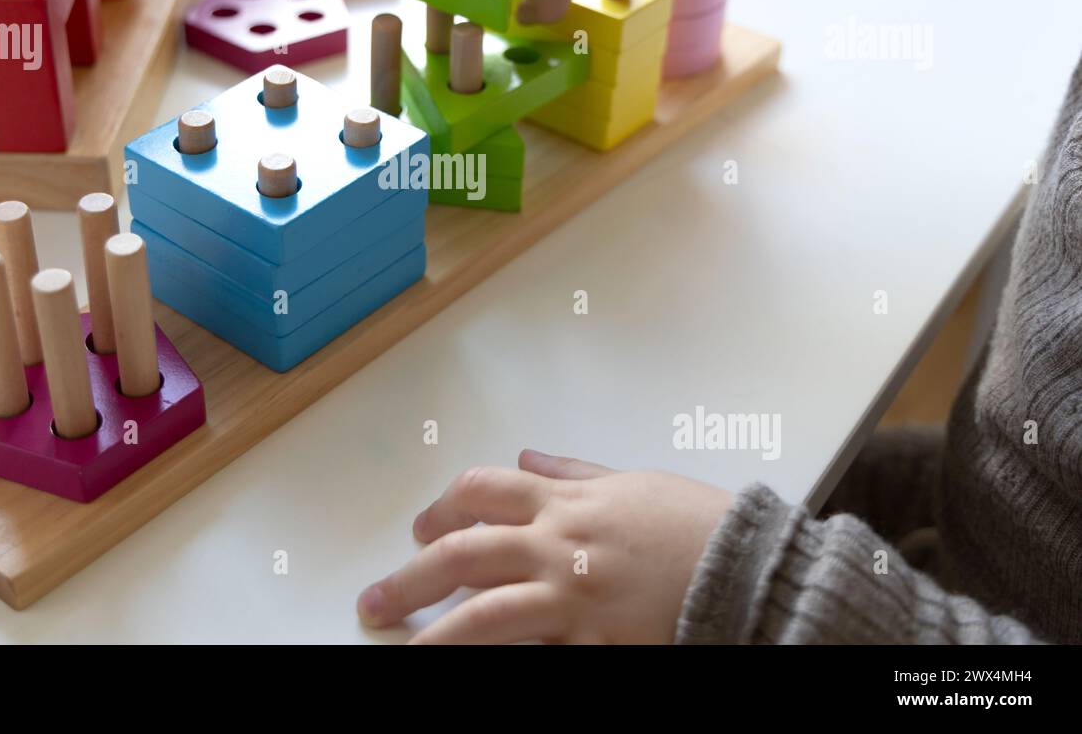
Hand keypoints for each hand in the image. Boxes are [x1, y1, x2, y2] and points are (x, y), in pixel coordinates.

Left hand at [357, 450, 731, 643]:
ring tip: (398, 647)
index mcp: (567, 502)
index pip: (483, 493)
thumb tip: (529, 458)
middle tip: (376, 601)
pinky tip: (470, 668)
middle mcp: (558, 545)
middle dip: (411, 577)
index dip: (441, 509)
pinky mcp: (593, 641)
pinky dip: (501, 663)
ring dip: (434, 634)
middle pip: (464, 554)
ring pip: (484, 614)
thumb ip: (574, 474)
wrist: (751, 569)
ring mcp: (573, 597)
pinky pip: (534, 655)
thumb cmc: (698, 524)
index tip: (420, 529)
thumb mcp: (633, 483)